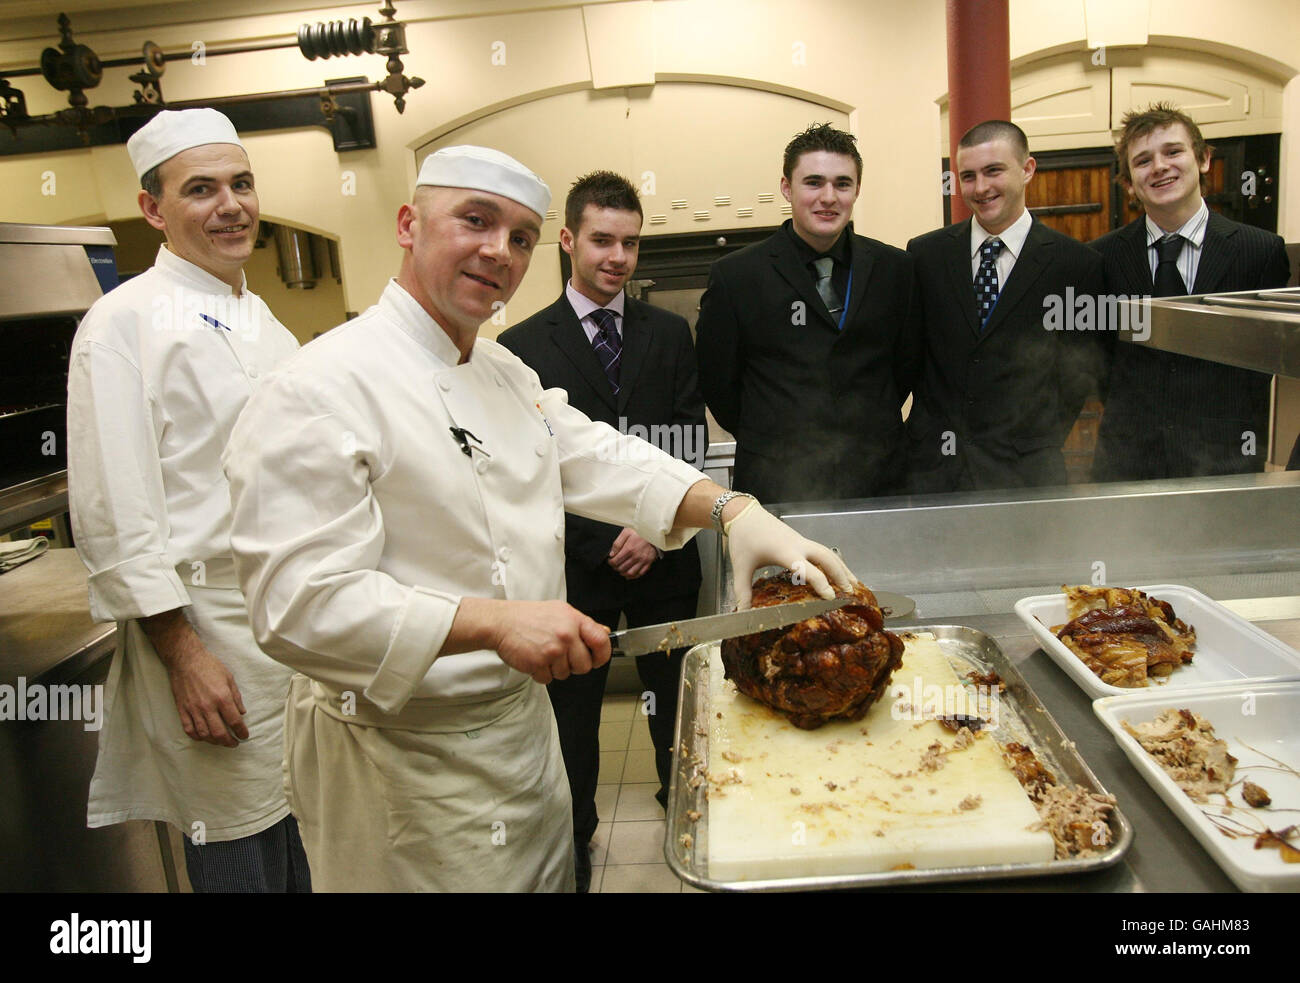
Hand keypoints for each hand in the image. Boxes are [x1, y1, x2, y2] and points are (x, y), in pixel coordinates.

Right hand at [141, 609, 247, 746]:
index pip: (234, 721)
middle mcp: (208, 706)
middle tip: (234, 743)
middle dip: (229, 741)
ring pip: (204, 734)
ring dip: (214, 741)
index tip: (244, 736)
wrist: (186, 660)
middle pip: (219, 732)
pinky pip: (189, 729)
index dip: (241, 731)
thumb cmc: (210, 666)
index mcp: (222, 697)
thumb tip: (241, 713)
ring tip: (221, 741)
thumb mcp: (229, 678)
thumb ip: (236, 697)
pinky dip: (197, 737)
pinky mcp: (182, 710)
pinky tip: (204, 737)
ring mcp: (193, 709)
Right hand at [491, 600, 611, 683]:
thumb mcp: (560, 611)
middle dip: (574, 665)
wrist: (501, 622)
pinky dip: (541, 674)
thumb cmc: (528, 617)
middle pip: (584, 665)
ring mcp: (552, 650)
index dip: (602, 654)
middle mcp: (566, 635)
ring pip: (565, 674)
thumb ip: (583, 624)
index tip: (597, 658)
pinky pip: (548, 679)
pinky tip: (535, 659)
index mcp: (574, 620)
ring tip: (544, 653)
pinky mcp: (538, 663)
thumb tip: (604, 633)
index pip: (601, 641)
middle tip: (561, 656)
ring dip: (555, 669)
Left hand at [607, 528, 656, 579]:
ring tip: (620, 570)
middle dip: (615, 568)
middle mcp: (636, 556)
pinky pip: (640, 573)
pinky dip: (633, 576)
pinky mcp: (648, 562)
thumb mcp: (626, 532)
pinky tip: (629, 574)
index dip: (610, 562)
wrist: (653, 532)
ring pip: (630, 573)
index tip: (610, 561)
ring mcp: (643, 560)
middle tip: (614, 565)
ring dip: (623, 573)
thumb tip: (611, 554)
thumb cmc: (640, 531)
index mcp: (629, 549)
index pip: (615, 561)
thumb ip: (617, 543)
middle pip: (621, 568)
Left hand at [724, 502, 854, 608]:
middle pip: (826, 558)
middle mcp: (797, 545)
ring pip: (828, 552)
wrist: (743, 514)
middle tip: (850, 592)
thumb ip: (742, 591)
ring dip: (841, 567)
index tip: (830, 597)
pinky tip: (837, 571)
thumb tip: (743, 613)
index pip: (807, 569)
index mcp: (784, 552)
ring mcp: (801, 540)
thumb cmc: (743, 539)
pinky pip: (822, 550)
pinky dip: (833, 561)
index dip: (821, 584)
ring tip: (853, 584)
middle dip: (840, 574)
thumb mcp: (740, 567)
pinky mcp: (800, 539)